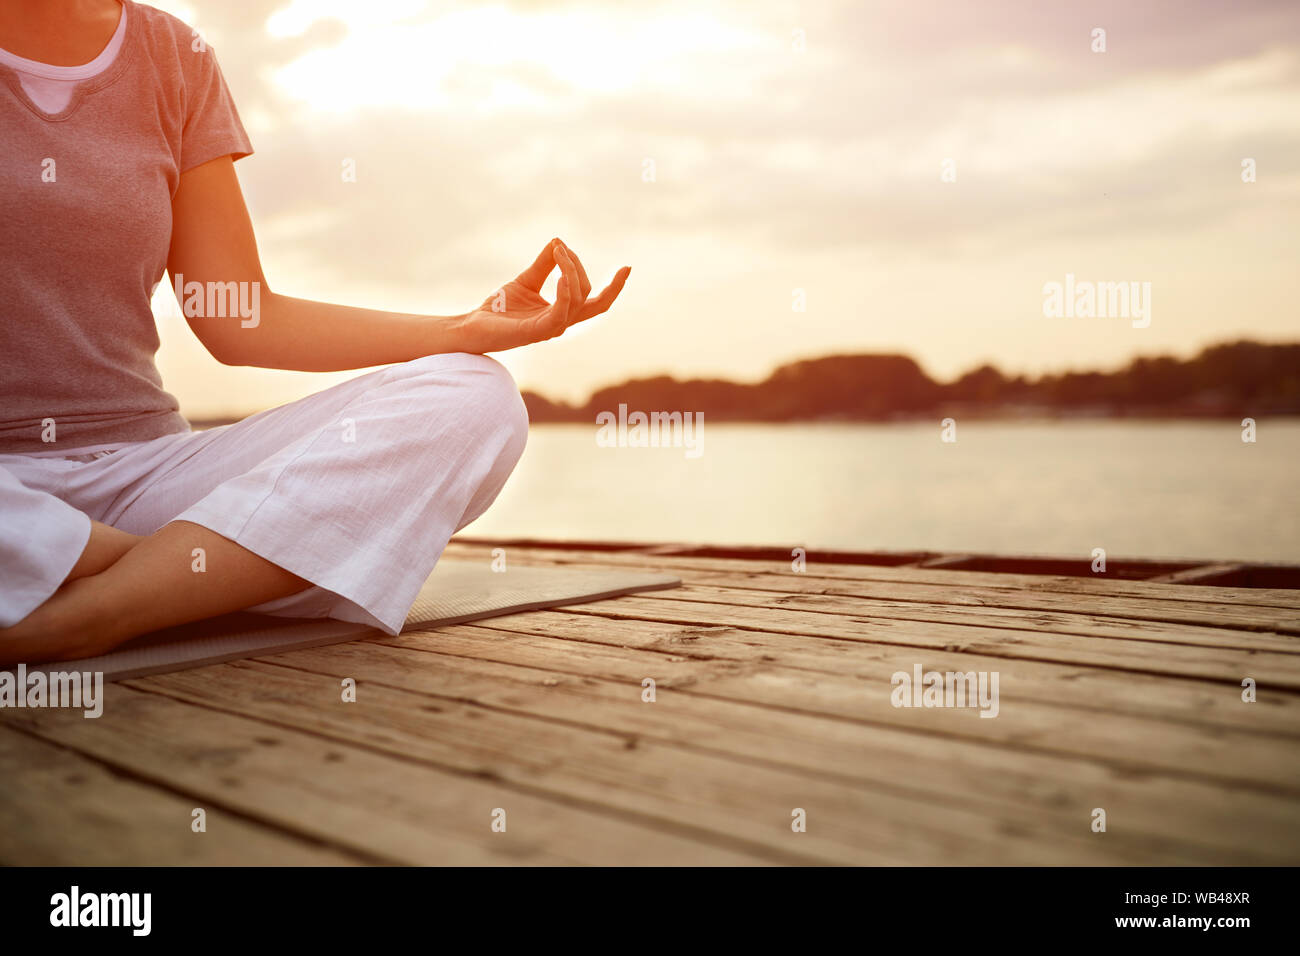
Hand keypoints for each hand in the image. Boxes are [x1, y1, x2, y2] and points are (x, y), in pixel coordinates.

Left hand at [462, 239, 629, 351]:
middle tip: (560, 248)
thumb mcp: (526, 280)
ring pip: (577, 299)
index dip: (615, 287)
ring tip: (558, 252)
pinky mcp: (536, 332)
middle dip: (578, 266)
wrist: (474, 326)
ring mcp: (550, 329)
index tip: (627, 267)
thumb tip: (558, 242)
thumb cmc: (500, 308)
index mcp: (562, 313)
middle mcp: (561, 322)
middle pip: (588, 295)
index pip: (597, 302)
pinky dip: (565, 292)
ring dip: (570, 271)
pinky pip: (560, 312)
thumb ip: (544, 264)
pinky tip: (561, 275)